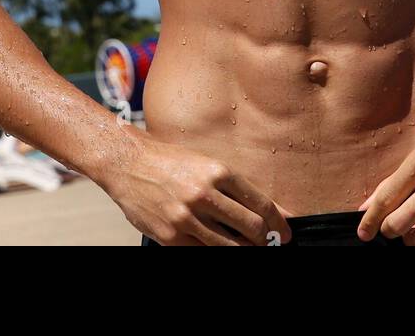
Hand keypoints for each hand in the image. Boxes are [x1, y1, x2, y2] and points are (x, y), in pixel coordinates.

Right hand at [103, 130, 291, 245]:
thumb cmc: (170, 162)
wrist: (128, 163)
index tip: (285, 232)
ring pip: (229, 247)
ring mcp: (187, 218)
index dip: (279, 222)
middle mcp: (205, 194)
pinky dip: (215, 253)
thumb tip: (272, 209)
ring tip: (247, 248)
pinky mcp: (171, 237)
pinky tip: (218, 248)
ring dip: (244, 251)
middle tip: (269, 244)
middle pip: (251, 228)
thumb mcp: (207, 164)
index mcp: (218, 172)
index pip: (261, 204)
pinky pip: (202, 253)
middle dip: (265, 240)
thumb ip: (236, 188)